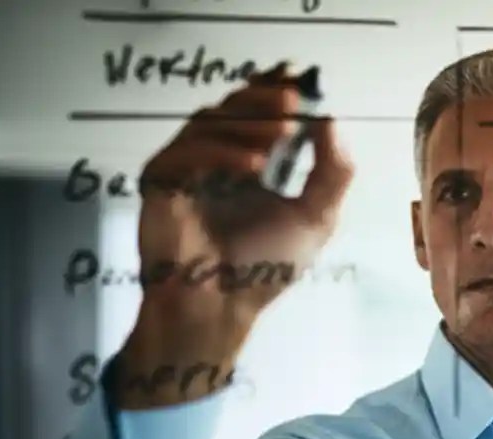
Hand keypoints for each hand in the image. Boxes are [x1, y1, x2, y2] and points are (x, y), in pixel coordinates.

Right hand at [119, 62, 353, 407]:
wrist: (223, 308)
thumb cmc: (264, 269)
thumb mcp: (317, 217)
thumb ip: (332, 172)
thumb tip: (332, 122)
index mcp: (248, 163)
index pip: (257, 113)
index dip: (275, 90)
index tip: (299, 77)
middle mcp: (214, 160)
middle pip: (232, 108)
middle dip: (264, 99)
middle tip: (292, 99)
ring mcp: (185, 169)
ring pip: (208, 122)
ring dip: (248, 123)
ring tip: (283, 132)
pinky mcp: (160, 182)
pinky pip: (185, 152)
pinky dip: (221, 152)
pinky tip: (254, 166)